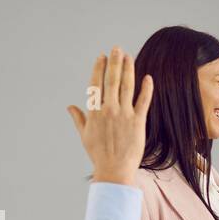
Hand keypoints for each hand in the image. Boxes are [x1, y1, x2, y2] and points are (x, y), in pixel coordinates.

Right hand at [67, 47, 153, 185]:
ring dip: (128, 69)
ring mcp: (124, 115)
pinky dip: (146, 89)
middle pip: (112, 80)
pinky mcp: (138, 122)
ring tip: (128, 56)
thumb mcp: (85, 136)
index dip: (99, 68)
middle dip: (114, 62)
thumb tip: (70, 107)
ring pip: (127, 86)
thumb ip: (79, 119)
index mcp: (94, 112)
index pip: (96, 84)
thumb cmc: (98, 155)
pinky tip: (148, 77)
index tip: (101, 56)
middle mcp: (109, 110)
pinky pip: (143, 102)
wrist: (114, 171)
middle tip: (116, 48)